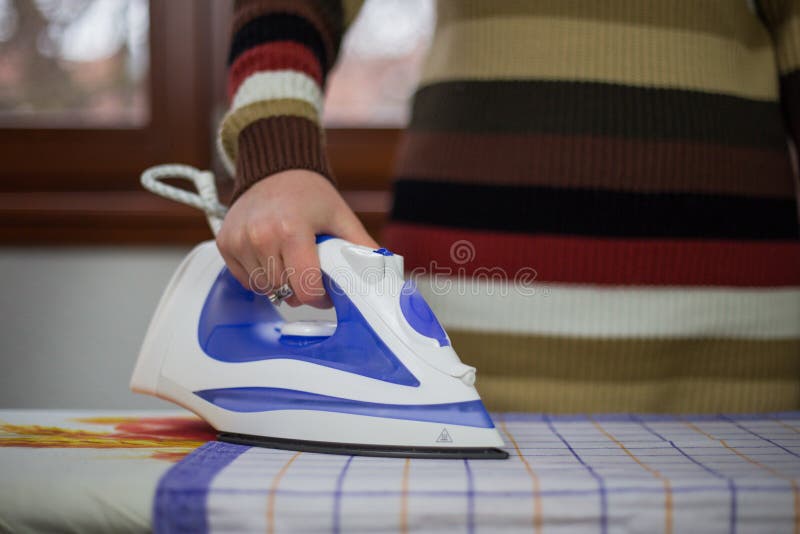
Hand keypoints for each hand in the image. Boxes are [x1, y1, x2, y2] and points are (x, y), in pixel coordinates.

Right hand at [216, 169, 377, 307]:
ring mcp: (239, 240)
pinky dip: (260, 276)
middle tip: (310, 273)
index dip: (319, 298)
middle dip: (300, 290)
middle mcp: (260, 235)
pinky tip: (272, 257)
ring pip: (264, 288)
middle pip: (284, 290)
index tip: (325, 293)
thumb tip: (383, 272)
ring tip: (290, 261)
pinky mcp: (225, 243)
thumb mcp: (341, 216)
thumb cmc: (308, 193)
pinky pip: (246, 280)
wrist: (274, 169)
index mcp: (292, 229)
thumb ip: (362, 246)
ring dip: (280, 283)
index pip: (304, 286)